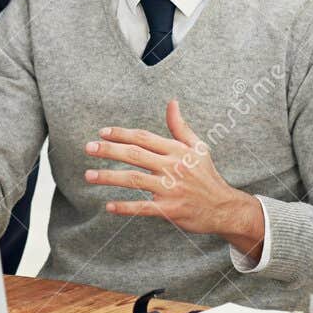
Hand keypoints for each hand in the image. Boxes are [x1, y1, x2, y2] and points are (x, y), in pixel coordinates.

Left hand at [87, 99, 263, 254]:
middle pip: (135, 155)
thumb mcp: (197, 147)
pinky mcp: (170, 209)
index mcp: (177, 150)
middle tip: (88, 148)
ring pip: (134, 180)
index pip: (144, 137)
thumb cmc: (206, 175)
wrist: (224, 207)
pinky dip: (125, 207)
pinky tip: (108, 206)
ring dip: (109, 177)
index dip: (121, 133)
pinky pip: (143, 208)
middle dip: (109, 150)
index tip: (102, 132)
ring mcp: (171, 189)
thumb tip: (171, 102)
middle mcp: (173, 167)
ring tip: (89, 175)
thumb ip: (180, 127)